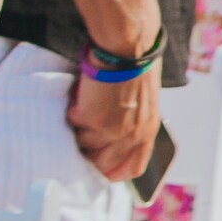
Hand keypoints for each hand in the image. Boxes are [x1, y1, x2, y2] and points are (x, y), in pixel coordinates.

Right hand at [67, 65, 160, 184]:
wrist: (128, 50)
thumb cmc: (136, 67)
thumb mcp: (145, 102)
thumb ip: (133, 123)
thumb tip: (113, 137)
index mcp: (148, 131)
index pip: (134, 167)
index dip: (114, 170)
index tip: (100, 166)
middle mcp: (132, 136)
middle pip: (102, 163)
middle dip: (88, 149)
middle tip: (82, 131)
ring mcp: (112, 130)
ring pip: (82, 143)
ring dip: (79, 126)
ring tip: (86, 104)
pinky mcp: (93, 120)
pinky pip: (73, 123)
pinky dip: (72, 109)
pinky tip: (82, 94)